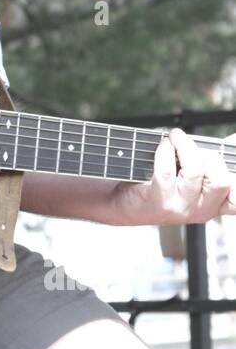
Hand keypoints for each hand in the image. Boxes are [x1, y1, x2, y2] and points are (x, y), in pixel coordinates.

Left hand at [110, 127, 235, 225]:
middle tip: (191, 148)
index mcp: (214, 205)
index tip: (232, 148)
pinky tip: (163, 146)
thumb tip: (233, 140)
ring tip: (175, 138)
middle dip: (209, 155)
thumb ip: (211, 162)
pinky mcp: (160, 202)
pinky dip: (165, 151)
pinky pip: (167, 171)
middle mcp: (202, 210)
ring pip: (196, 172)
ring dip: (185, 147)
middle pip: (222, 181)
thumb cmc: (159, 185)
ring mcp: (181, 208)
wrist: (124, 205)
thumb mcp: (190, 178)